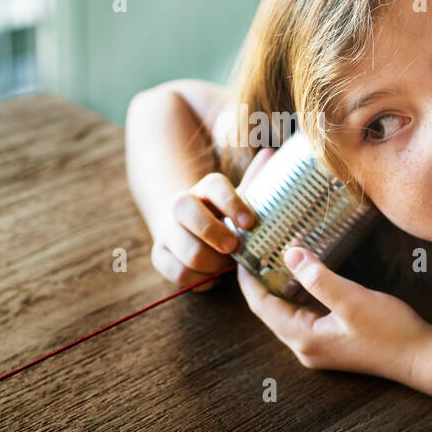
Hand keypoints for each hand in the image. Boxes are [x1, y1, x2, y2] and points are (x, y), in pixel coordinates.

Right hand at [150, 147, 273, 290]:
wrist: (197, 237)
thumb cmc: (229, 220)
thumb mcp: (244, 203)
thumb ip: (257, 182)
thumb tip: (271, 152)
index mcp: (206, 189)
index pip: (214, 185)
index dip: (232, 203)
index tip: (250, 223)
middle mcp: (181, 204)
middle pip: (185, 208)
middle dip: (212, 231)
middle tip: (234, 248)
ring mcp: (167, 230)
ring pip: (185, 247)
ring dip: (211, 262)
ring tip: (225, 266)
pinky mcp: (160, 255)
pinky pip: (179, 272)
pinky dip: (200, 280)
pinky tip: (212, 277)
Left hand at [237, 246, 431, 382]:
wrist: (422, 357)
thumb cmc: (390, 331)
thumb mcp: (352, 300)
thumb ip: (319, 278)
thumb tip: (289, 254)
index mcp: (303, 338)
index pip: (261, 306)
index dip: (249, 279)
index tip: (242, 252)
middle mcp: (305, 346)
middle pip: (270, 310)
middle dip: (262, 280)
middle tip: (258, 248)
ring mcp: (318, 346)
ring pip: (287, 312)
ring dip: (281, 286)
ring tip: (275, 256)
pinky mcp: (332, 341)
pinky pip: (304, 315)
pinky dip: (299, 294)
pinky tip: (305, 275)